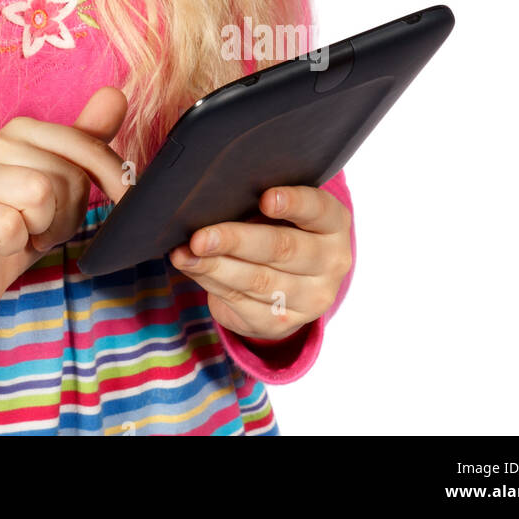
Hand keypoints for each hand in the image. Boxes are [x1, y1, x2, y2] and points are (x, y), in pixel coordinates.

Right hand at [0, 87, 130, 327]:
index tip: (124, 202)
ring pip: (41, 197)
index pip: (86, 146)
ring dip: (41, 231)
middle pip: (68, 177)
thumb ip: (84, 142)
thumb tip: (116, 95)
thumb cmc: (12, 228)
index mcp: (20, 131)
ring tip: (19, 235)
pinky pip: (12, 227)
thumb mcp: (58, 187)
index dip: (114, 179)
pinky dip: (12, 247)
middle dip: (67, 217)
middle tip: (39, 230)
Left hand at [169, 184, 351, 342]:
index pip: (318, 210)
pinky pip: (242, 302)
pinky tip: (192, 269)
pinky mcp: (283, 322)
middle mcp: (330, 263)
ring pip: (258, 281)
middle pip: (281, 249)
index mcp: (333, 224)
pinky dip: (212, 283)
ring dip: (215, 267)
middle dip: (235, 241)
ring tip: (184, 255)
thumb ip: (259, 199)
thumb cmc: (280, 226)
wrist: (294, 281)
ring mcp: (310, 299)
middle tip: (200, 237)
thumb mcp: (283, 209)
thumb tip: (211, 196)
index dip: (293, 203)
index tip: (265, 199)